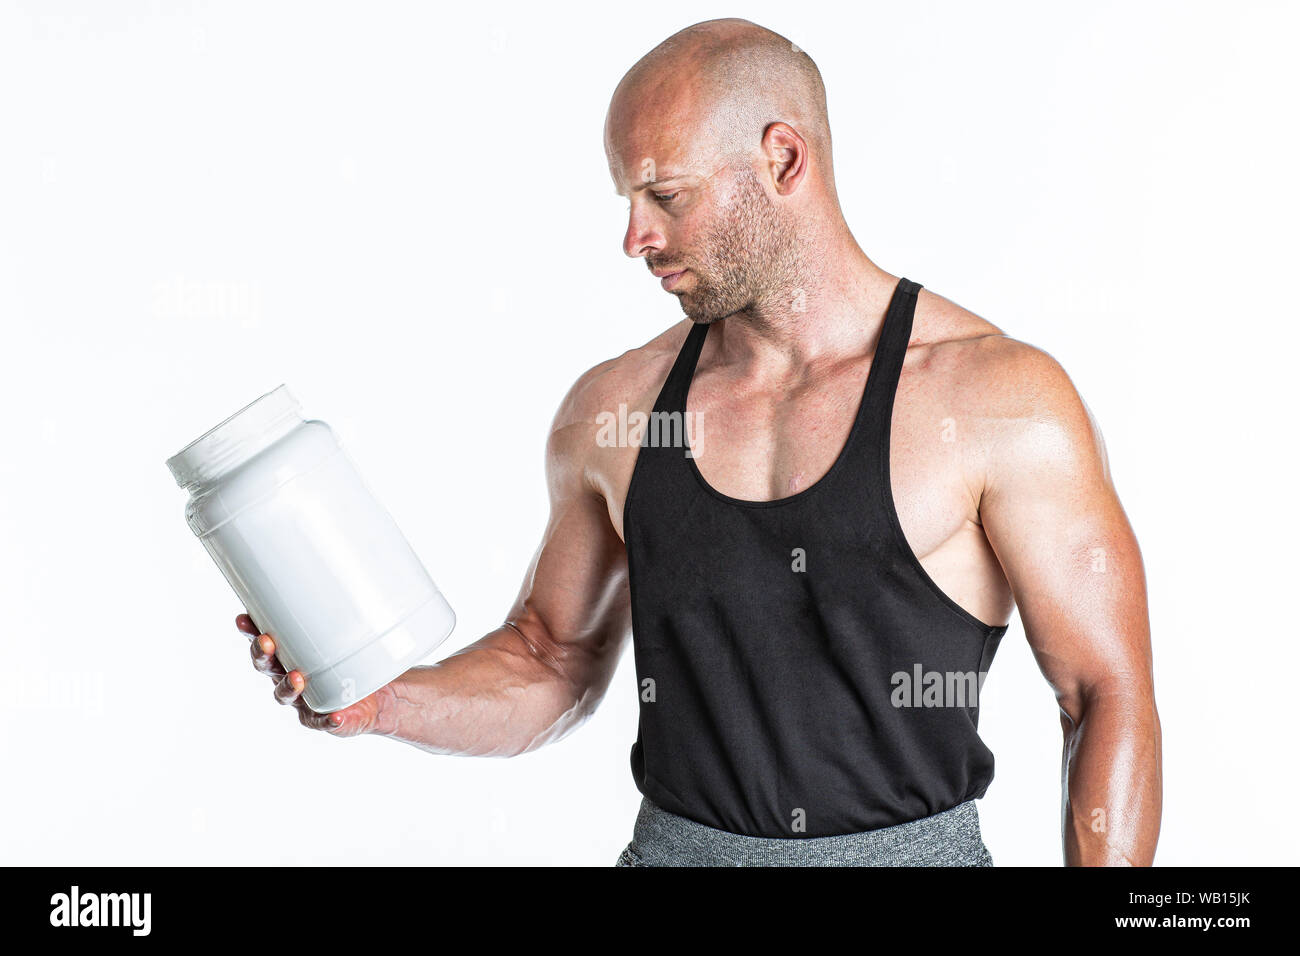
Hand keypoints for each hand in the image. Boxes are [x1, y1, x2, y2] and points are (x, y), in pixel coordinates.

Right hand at [236, 612, 388, 735]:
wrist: (383, 692)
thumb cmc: (361, 655)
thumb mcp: (356, 627)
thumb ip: (352, 603)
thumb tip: (363, 566)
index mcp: (290, 653)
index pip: (264, 640)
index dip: (250, 631)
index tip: (244, 619)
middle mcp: (290, 676)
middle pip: (267, 667)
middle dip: (263, 655)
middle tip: (266, 642)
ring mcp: (305, 700)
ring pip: (286, 695)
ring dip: (288, 686)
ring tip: (298, 677)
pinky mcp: (326, 718)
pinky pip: (324, 721)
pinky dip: (328, 720)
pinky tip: (335, 716)